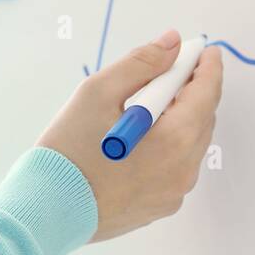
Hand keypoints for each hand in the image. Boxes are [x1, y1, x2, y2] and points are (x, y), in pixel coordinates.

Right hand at [37, 29, 222, 241]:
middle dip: (192, 91)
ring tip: (148, 107)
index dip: (208, 65)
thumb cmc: (68, 153)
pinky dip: (168, 147)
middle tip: (172, 71)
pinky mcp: (160, 208)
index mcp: (175, 139)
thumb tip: (171, 43)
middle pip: (202, 118)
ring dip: (179, 120)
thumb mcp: (98, 93)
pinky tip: (140, 140)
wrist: (47, 210)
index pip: (207, 92)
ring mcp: (174, 193)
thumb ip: (141, 63)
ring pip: (190, 144)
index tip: (204, 49)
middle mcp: (183, 170)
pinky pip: (175, 168)